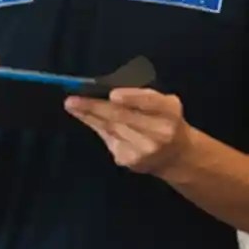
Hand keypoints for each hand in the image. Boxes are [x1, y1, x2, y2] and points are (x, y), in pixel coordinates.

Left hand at [64, 88, 192, 175]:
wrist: (176, 155)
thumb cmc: (161, 119)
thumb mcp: (159, 103)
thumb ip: (135, 96)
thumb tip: (99, 86)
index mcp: (170, 110)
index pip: (151, 102)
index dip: (132, 98)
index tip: (113, 95)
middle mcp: (162, 132)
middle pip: (124, 117)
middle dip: (96, 107)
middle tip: (72, 100)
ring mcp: (146, 149)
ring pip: (112, 128)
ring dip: (90, 115)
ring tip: (72, 104)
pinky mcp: (132, 162)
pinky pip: (110, 140)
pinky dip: (97, 127)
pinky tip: (86, 118)